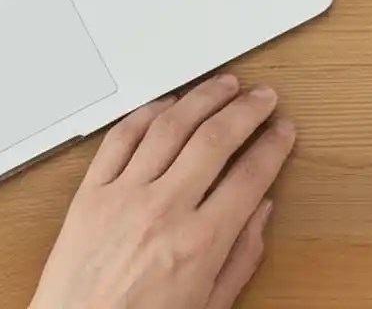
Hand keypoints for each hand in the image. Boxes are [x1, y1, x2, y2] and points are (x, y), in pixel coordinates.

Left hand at [30, 75, 295, 308]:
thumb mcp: (208, 307)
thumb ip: (240, 257)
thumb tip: (261, 212)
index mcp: (199, 244)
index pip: (250, 175)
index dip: (273, 146)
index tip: (282, 132)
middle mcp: (162, 212)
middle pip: (215, 140)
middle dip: (246, 111)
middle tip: (262, 97)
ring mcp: (122, 198)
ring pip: (169, 128)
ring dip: (202, 98)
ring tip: (223, 85)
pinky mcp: (89, 196)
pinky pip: (119, 140)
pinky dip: (146, 115)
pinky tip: (167, 105)